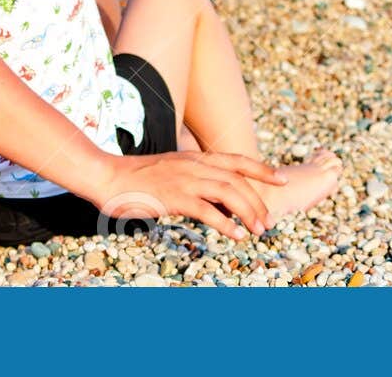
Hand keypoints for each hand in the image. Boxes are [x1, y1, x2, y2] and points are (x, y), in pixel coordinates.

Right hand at [89, 150, 284, 239]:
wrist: (108, 176)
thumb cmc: (137, 178)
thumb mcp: (171, 171)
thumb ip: (193, 179)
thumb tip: (214, 198)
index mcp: (194, 158)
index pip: (236, 160)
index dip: (261, 169)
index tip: (282, 178)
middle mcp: (194, 165)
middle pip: (238, 179)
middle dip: (258, 201)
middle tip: (267, 222)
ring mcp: (185, 180)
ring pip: (229, 192)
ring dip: (248, 212)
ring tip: (257, 230)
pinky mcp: (174, 197)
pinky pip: (207, 210)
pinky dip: (225, 222)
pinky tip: (234, 234)